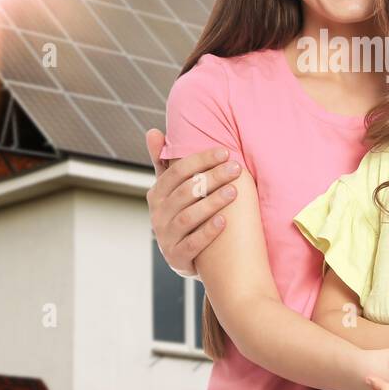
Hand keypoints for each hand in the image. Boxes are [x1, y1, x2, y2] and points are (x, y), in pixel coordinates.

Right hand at [143, 129, 240, 276]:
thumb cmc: (180, 213)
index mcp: (157, 195)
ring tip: (234, 192)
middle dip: (212, 178)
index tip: (225, 152)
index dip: (200, 160)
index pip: (176, 172)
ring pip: (188, 217)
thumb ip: (163, 162)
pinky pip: (192, 245)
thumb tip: (152, 131)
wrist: (183, 257)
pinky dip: (207, 232)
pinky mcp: (176, 258)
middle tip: (236, 168)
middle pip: (185, 192)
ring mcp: (166, 238)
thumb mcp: (171, 190)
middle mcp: (157, 215)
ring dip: (211, 203)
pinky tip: (224, 221)